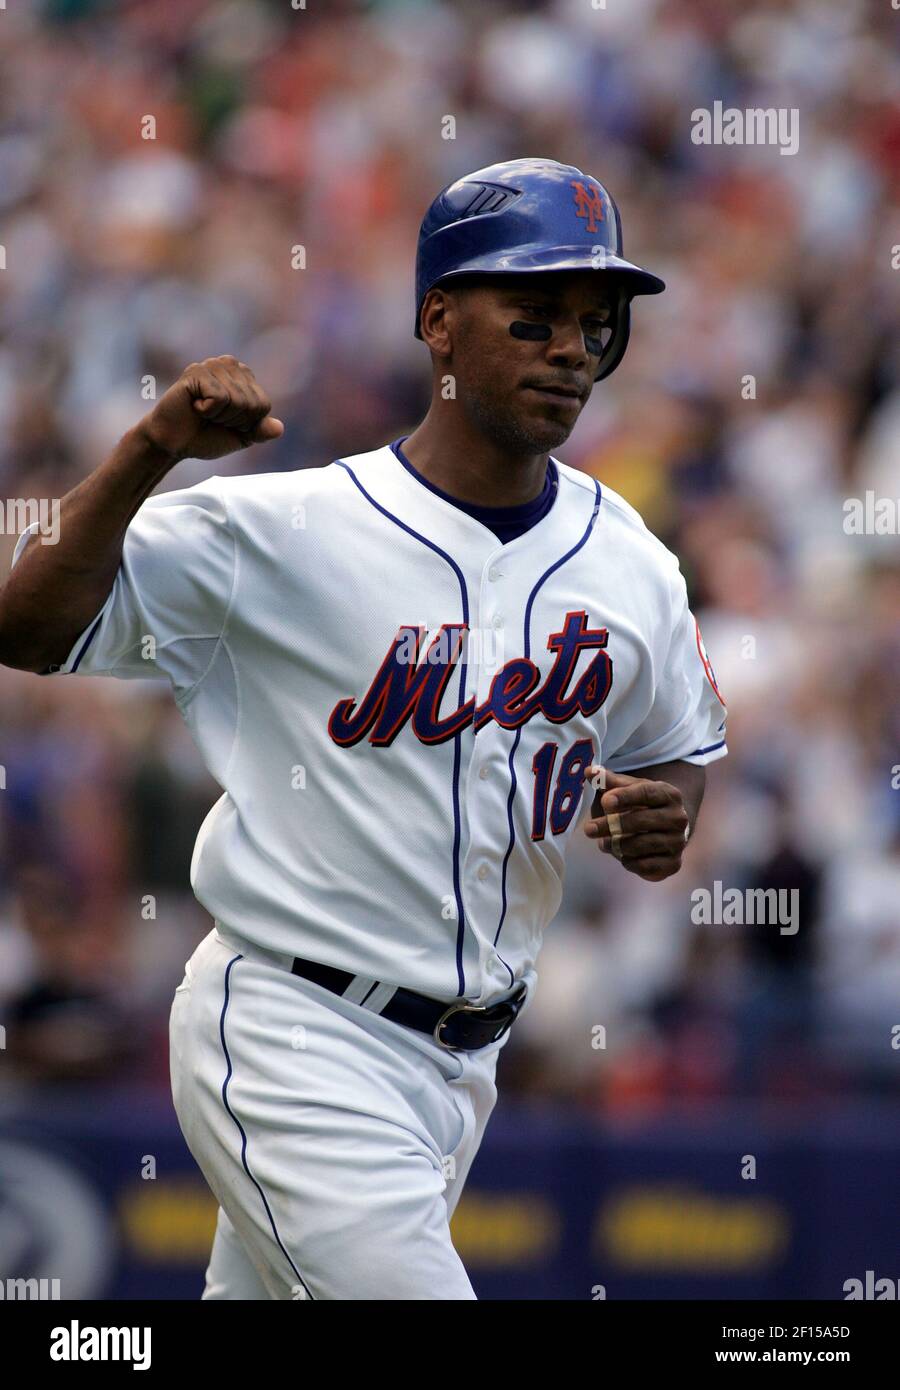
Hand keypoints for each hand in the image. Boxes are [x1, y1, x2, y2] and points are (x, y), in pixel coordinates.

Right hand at [136, 355, 284, 463]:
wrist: (173, 442)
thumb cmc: (205, 436)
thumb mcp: (240, 437)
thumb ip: (260, 431)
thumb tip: (279, 428)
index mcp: (244, 376)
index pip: (263, 405)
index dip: (246, 423)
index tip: (227, 423)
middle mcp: (230, 364)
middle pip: (252, 403)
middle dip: (234, 420)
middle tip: (212, 418)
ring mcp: (212, 365)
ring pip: (237, 400)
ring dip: (220, 416)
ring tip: (203, 411)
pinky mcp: (197, 371)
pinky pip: (220, 398)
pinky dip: (208, 410)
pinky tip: (194, 405)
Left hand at [583, 765, 689, 881]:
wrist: (667, 829)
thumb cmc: (643, 805)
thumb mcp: (629, 790)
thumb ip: (609, 781)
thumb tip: (589, 771)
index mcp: (668, 794)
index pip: (646, 792)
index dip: (625, 797)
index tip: (605, 801)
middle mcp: (678, 818)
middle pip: (642, 820)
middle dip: (611, 825)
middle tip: (589, 829)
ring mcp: (677, 842)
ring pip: (642, 845)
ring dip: (617, 845)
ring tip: (602, 843)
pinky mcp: (673, 863)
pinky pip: (647, 866)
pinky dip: (630, 862)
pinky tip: (622, 856)